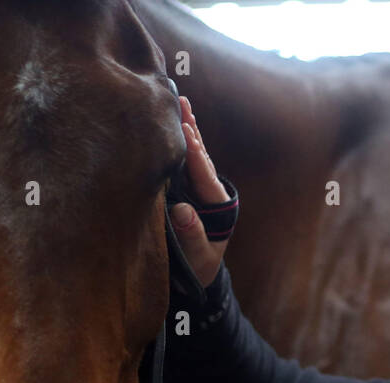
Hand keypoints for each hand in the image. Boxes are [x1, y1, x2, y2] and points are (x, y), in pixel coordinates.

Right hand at [170, 95, 229, 288]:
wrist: (200, 274)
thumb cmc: (200, 268)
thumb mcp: (199, 257)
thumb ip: (193, 237)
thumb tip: (182, 212)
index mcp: (217, 205)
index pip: (205, 174)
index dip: (194, 153)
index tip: (185, 131)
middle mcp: (209, 192)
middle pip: (201, 156)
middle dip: (192, 129)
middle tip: (182, 101)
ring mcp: (199, 189)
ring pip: (193, 155)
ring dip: (187, 129)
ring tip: (180, 102)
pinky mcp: (187, 191)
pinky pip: (182, 163)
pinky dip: (178, 143)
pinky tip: (172, 123)